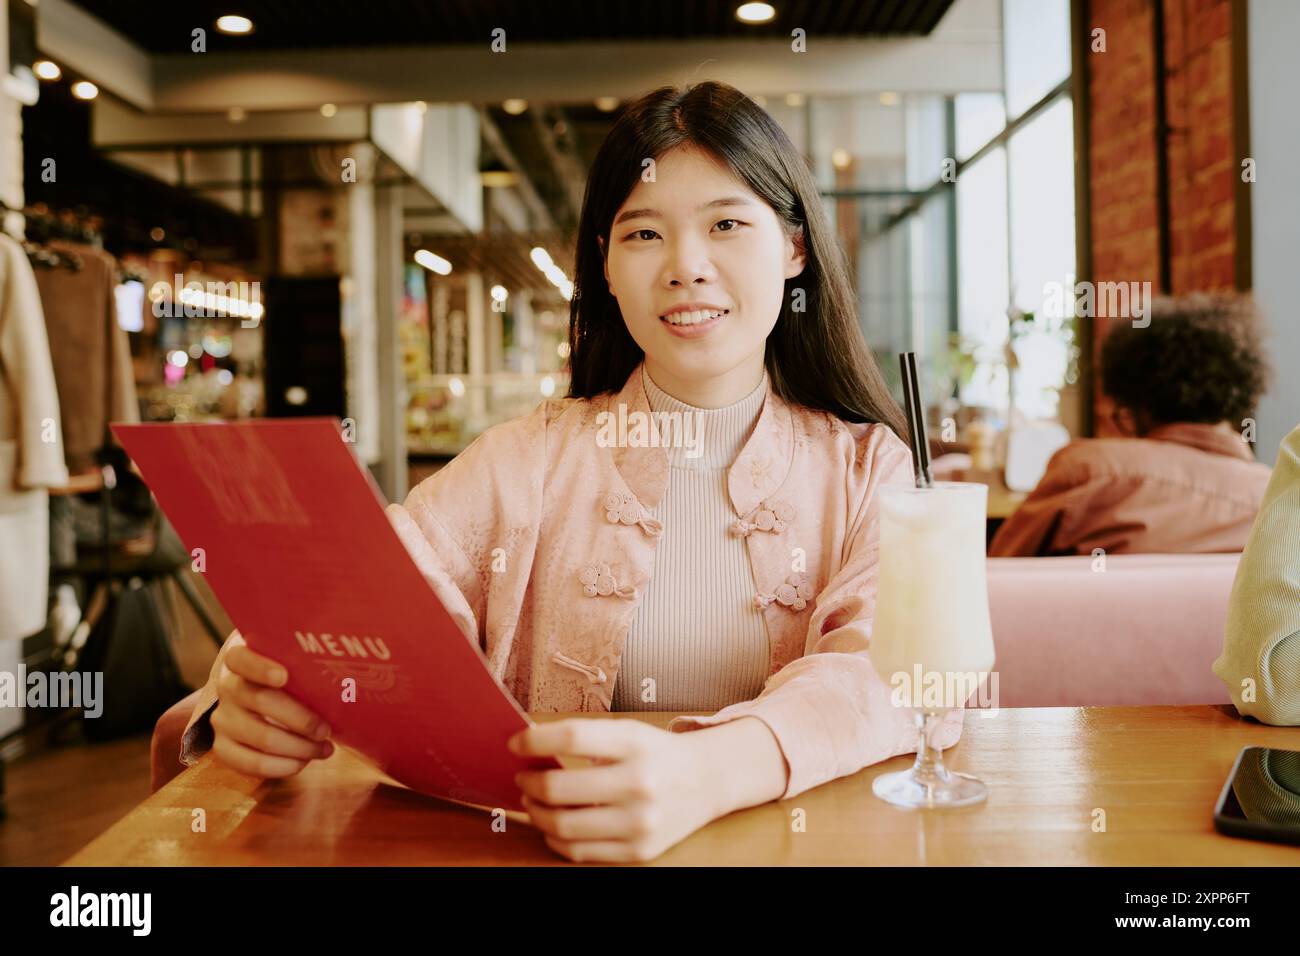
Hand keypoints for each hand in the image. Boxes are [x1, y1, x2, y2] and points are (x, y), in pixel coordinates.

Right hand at [211, 643, 332, 777]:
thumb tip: (352, 673)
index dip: (260, 667)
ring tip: (323, 748)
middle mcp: (227, 687)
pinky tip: (302, 762)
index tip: (284, 676)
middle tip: (326, 730)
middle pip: (260, 701)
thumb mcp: (292, 663)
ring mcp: (222, 718)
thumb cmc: (288, 677)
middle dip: (300, 719)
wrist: (257, 698)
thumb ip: (306, 664)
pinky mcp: (222, 747)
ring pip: (260, 737)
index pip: (241, 658)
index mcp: (241, 659)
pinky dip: (281, 766)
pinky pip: (250, 763)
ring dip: (298, 747)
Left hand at [507, 719, 720, 862]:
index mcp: (635, 743)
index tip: (515, 744)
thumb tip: (529, 750)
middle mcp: (639, 782)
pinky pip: (580, 852)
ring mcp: (640, 821)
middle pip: (559, 788)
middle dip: (529, 783)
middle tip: (522, 778)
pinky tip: (552, 826)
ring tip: (534, 802)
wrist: (707, 780)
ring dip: (537, 813)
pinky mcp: (639, 850)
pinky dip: (556, 839)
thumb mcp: (628, 732)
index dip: (533, 741)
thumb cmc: (657, 753)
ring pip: (563, 825)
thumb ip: (584, 739)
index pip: (571, 737)